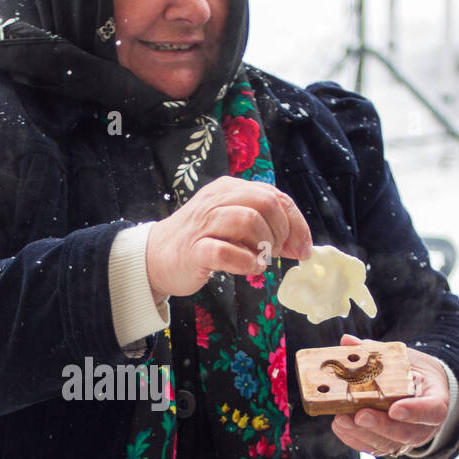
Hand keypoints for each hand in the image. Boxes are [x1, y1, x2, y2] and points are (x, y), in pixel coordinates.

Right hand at [145, 177, 312, 302]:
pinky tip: (250, 268)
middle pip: (265, 203)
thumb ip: (264, 228)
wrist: (155, 257)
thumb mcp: (234, 225)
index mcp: (230, 189)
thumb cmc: (200, 242)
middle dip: (281, 232)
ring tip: (261, 260)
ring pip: (248, 221)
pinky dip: (245, 262)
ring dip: (264, 245)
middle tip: (276, 253)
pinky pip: (226, 252)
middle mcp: (217, 200)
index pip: (275, 197)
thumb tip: (301, 247)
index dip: (296, 224)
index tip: (302, 249)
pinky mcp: (194, 249)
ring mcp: (204, 223)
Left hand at [330, 334, 449, 457]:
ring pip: (387, 444)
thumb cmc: (414, 372)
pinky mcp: (390, 444)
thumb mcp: (405, 358)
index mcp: (436, 401)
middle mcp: (424, 426)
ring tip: (341, 420)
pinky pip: (373, 448)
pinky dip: (355, 439)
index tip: (394, 409)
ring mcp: (407, 438)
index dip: (414, 412)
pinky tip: (340, 427)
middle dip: (381, 426)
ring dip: (362, 434)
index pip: (432, 411)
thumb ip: (378, 353)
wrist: (423, 390)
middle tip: (360, 415)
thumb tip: (347, 341)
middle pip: (406, 433)